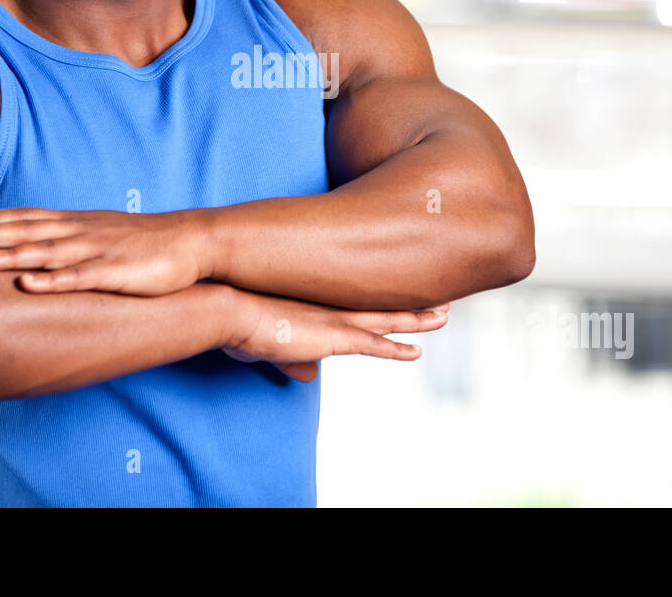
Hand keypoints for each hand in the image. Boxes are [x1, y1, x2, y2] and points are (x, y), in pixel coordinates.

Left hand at [0, 207, 210, 295]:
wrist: (192, 241)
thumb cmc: (146, 242)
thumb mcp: (104, 234)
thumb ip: (74, 239)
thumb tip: (43, 247)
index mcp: (79, 223)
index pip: (29, 218)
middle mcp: (82, 232)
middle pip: (29, 231)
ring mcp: (98, 251)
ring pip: (47, 252)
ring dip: (12, 255)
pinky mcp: (117, 272)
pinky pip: (80, 278)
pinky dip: (52, 281)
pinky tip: (29, 286)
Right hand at [221, 288, 449, 382]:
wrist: (229, 309)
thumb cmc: (238, 320)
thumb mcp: (269, 342)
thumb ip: (293, 358)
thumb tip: (309, 377)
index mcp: (317, 300)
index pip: (357, 298)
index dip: (381, 298)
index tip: (399, 294)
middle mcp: (331, 304)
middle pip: (381, 301)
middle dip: (410, 301)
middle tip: (438, 296)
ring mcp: (335, 319)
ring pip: (388, 317)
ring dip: (417, 319)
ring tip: (442, 315)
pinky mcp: (333, 337)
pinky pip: (374, 344)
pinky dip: (396, 349)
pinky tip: (416, 352)